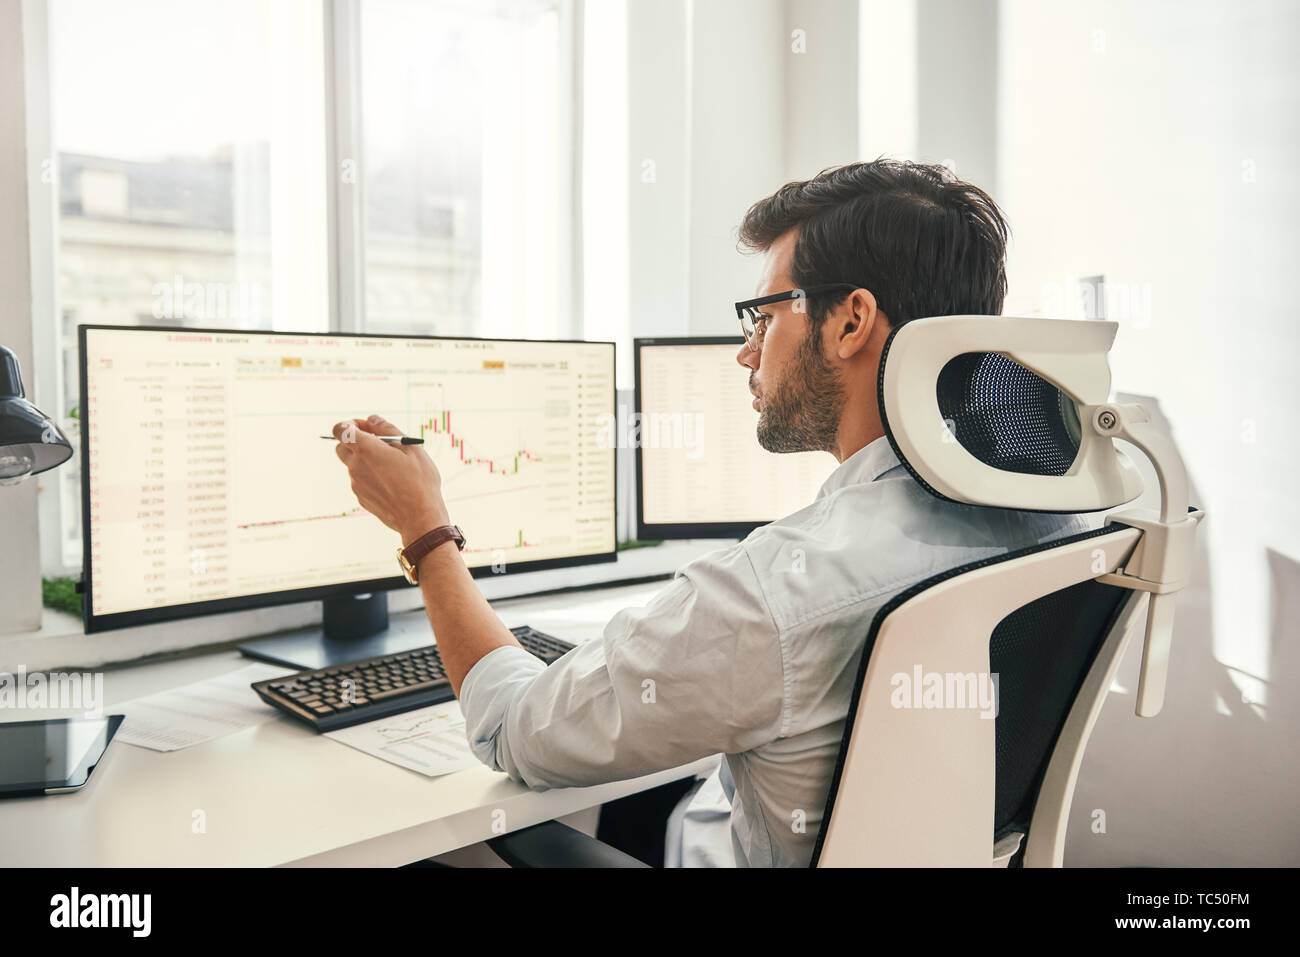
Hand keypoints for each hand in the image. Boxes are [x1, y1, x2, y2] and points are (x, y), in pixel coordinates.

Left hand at [332, 414, 449, 544]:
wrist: (420, 518)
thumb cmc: (419, 482)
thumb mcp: (411, 448)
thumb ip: (388, 429)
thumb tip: (373, 419)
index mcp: (366, 450)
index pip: (340, 429)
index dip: (350, 424)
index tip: (367, 427)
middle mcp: (356, 466)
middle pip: (342, 447)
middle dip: (356, 441)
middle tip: (379, 444)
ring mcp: (357, 484)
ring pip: (354, 465)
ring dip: (367, 460)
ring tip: (394, 467)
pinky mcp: (361, 498)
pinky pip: (361, 481)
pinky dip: (371, 476)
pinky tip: (393, 482)